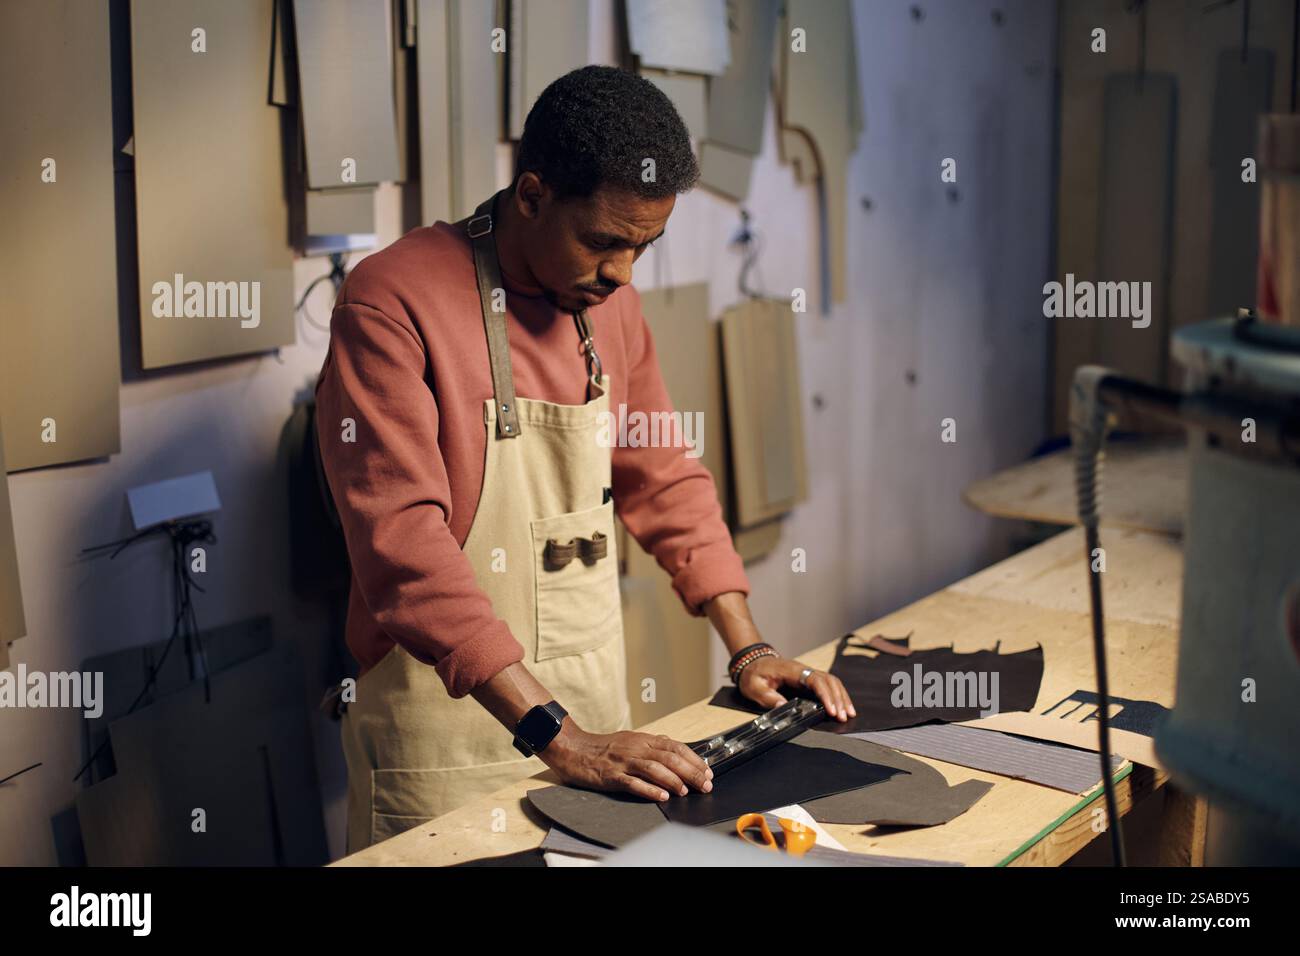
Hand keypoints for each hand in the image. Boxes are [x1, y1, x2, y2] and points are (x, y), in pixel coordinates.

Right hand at [539, 721, 713, 801]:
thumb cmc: (604, 747)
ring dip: (673, 780)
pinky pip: (632, 782)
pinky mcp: (611, 775)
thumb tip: (675, 749)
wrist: (574, 749)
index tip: (708, 772)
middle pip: (669, 758)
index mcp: (643, 740)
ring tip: (685, 791)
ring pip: (654, 769)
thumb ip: (652, 745)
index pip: (676, 747)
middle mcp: (636, 748)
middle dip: (691, 773)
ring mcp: (623, 762)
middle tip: (705, 785)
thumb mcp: (631, 740)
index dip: (694, 760)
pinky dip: (649, 789)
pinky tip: (661, 796)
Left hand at [737, 656, 856, 722]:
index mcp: (791, 670)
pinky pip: (827, 685)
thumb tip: (783, 707)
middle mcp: (803, 670)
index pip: (815, 680)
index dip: (825, 695)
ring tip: (848, 713)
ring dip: (841, 697)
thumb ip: (768, 697)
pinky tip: (843, 706)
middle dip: (838, 698)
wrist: (752, 663)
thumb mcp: (754, 687)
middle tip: (843, 717)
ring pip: (831, 682)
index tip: (831, 710)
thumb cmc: (753, 675)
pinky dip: (837, 695)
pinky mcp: (808, 680)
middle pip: (828, 680)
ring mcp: (807, 674)